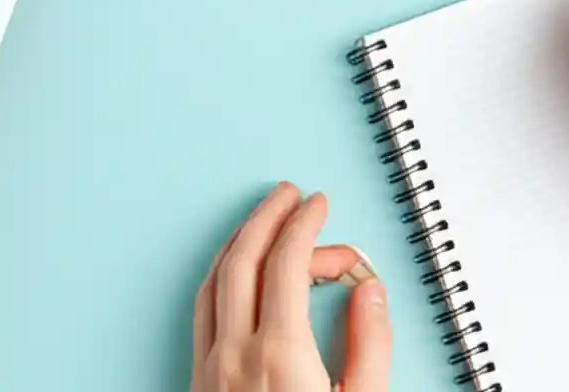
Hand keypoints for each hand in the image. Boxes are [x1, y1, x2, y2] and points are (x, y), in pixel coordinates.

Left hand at [190, 182, 391, 391]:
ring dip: (240, 241)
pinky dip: (220, 275)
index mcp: (281, 355)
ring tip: (264, 221)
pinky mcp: (197, 381)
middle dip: (268, 217)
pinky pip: (202, 310)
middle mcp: (236, 354)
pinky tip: (237, 271)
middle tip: (289, 195)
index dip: (303, 225)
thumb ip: (370, 347)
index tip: (316, 205)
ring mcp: (210, 367)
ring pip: (215, 281)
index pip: (286, 263)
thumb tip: (370, 293)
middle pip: (244, 260)